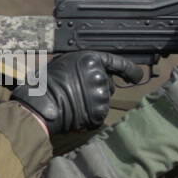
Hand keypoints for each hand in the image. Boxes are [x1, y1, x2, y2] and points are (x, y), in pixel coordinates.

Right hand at [11, 51, 142, 134]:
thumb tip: (88, 71)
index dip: (130, 70)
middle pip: (108, 86)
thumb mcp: (62, 63)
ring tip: (72, 104)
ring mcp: (101, 96)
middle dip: (98, 90)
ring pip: (102, 102)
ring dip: (92, 104)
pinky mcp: (99, 113)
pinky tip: (75, 114)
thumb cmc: (44, 84)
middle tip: (77, 94)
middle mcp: (100, 76)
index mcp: (91, 60)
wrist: (40, 105)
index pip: (118, 63)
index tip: (137, 76)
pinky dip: (89, 117)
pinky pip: (97, 116)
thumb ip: (81, 67)